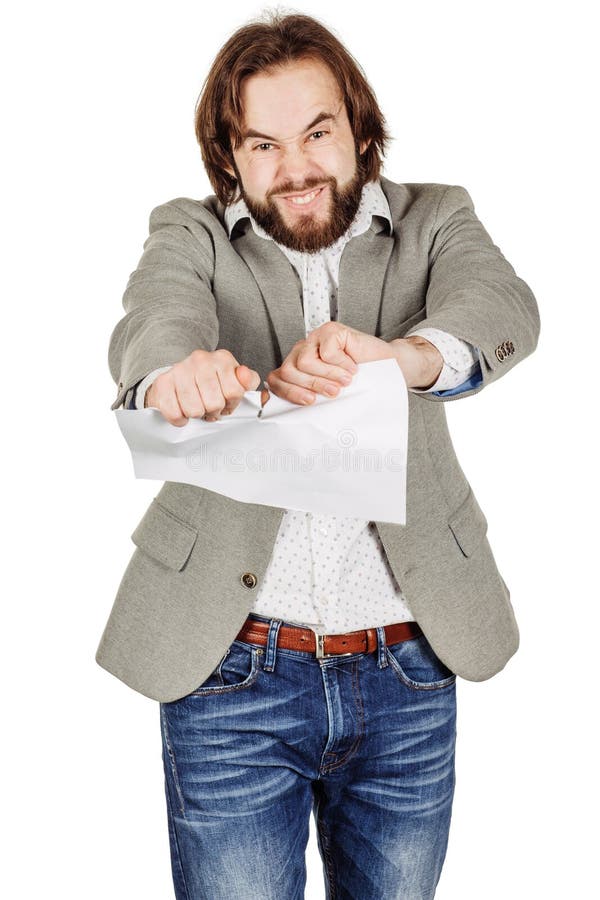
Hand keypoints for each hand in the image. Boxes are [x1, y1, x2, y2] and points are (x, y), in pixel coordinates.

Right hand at [145, 349, 259, 425]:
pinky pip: (175, 413)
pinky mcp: (163, 383)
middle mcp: (201, 360)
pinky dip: (179, 418)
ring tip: (196, 407)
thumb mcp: (234, 379)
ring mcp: (180, 369)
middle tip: (209, 407)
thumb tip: (246, 377)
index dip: (232, 404)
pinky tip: (182, 410)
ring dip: (196, 414)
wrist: (178, 376)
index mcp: (222, 359)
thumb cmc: (209, 381)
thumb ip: (248, 380)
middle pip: (214, 403)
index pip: (235, 392)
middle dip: (213, 411)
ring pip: (195, 410)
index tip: (226, 403)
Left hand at [265, 322, 441, 403]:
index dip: (287, 392)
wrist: (388, 366)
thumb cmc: (361, 381)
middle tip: (332, 392)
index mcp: (298, 368)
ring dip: (328, 376)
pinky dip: (341, 364)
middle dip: (311, 386)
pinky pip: (327, 352)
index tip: (308, 402)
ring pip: (305, 362)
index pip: (277, 379)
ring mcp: (315, 339)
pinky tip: (352, 365)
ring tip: (345, 380)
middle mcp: (303, 352)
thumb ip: (312, 400)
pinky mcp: (330, 331)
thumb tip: (294, 417)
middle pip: (288, 371)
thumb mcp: (331, 395)